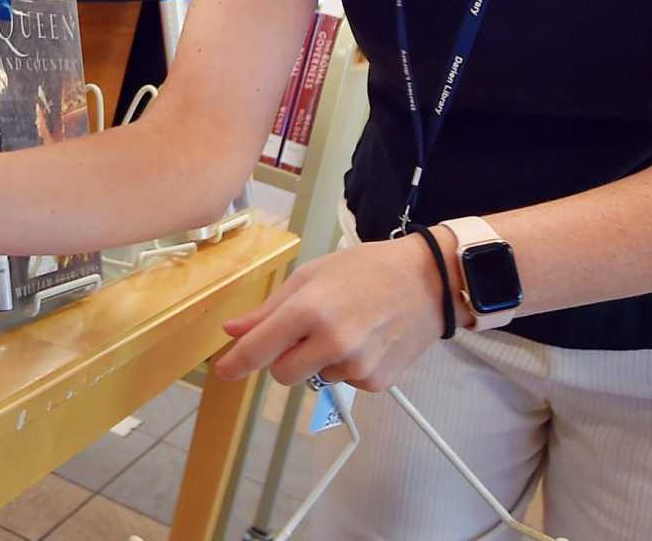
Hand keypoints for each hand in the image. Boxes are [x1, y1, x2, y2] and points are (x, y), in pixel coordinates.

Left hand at [213, 231, 451, 390]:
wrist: (428, 281)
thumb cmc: (365, 269)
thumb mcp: (312, 276)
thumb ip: (270, 309)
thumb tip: (233, 331)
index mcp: (309, 311)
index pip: (260, 349)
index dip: (236, 363)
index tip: (223, 372)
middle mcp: (331, 343)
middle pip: (283, 374)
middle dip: (284, 358)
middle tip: (304, 332)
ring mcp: (355, 366)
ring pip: (316, 377)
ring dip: (320, 360)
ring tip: (347, 327)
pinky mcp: (376, 382)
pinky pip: (345, 381)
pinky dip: (348, 366)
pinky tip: (367, 340)